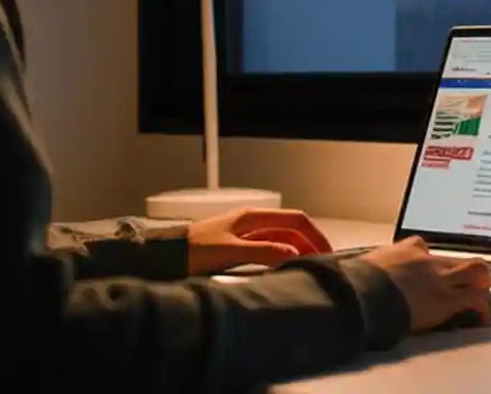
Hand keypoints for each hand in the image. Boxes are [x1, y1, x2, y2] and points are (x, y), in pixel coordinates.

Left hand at [187, 208, 331, 274]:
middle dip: (310, 244)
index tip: (328, 254)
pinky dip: (282, 258)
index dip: (315, 235)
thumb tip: (293, 254)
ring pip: (282, 240)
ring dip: (298, 252)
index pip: (296, 220)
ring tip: (308, 270)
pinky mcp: (238, 249)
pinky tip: (285, 271)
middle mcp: (252, 223)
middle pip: (291, 230)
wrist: (162, 256)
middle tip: (323, 266)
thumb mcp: (228, 252)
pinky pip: (269, 251)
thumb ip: (262, 252)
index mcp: (252, 217)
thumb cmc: (191, 250)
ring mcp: (245, 235)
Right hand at [360, 236, 490, 331]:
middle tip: (471, 283)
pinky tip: (483, 319)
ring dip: (481, 284)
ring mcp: (439, 278)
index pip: (421, 245)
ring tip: (482, 297)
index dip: (429, 259)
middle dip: (467, 271)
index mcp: (403, 251)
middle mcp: (426, 260)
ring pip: (476, 271)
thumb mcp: (360, 268)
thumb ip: (368, 271)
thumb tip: (354, 279)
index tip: (430, 269)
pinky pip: (475, 300)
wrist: (361, 295)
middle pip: (457, 257)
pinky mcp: (446, 299)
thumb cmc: (355, 285)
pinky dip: (482, 309)